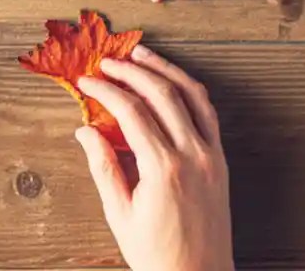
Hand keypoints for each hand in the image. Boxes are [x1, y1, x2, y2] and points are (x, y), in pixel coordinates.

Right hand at [76, 45, 233, 270]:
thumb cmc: (157, 254)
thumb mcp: (119, 214)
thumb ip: (103, 167)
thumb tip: (85, 131)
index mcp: (164, 168)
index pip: (131, 112)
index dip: (106, 90)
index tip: (87, 81)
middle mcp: (192, 155)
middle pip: (161, 94)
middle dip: (132, 71)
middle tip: (108, 62)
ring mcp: (211, 155)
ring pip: (192, 94)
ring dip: (165, 69)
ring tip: (142, 54)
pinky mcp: (220, 160)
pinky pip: (208, 112)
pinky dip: (190, 89)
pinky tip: (172, 81)